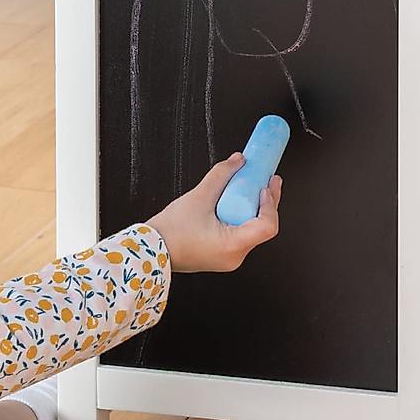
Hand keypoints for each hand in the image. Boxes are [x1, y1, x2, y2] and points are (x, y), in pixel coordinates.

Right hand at [145, 154, 281, 272]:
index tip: (264, 186)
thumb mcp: (198, 197)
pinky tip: (235, 204)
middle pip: (262, 227)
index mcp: (233, 246)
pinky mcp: (221, 255)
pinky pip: (239, 235)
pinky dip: (240, 218)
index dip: (270, 203)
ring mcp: (228, 258)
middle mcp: (234, 257)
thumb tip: (238, 161)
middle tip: (265, 180)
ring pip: (251, 230)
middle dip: (265, 202)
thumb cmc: (168, 233)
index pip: (267, 226)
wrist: (149, 250)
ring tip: (246, 190)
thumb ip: (221, 175)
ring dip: (252, 209)